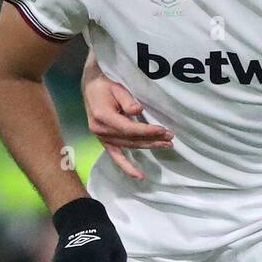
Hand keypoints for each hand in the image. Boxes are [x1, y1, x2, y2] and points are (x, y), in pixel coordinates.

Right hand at [83, 66, 172, 180]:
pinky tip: (139, 176)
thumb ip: (127, 100)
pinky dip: (126, 167)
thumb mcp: (116, 88)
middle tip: (170, 138)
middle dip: (152, 139)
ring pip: (129, 146)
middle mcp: (100, 130)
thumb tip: (138, 111)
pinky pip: (116, 156)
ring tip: (166, 145)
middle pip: (131, 139)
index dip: (146, 131)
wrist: (91, 87)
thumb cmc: (105, 85)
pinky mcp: (105, 141)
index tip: (162, 130)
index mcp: (102, 116)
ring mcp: (101, 138)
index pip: (128, 128)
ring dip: (148, 146)